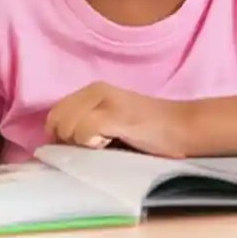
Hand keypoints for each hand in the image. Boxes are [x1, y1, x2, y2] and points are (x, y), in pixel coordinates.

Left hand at [46, 82, 191, 157]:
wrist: (183, 127)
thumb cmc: (147, 131)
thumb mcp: (108, 121)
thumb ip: (84, 124)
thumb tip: (56, 143)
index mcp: (90, 91)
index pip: (53, 114)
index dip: (59, 135)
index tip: (79, 147)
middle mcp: (94, 90)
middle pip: (56, 120)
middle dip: (68, 140)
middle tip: (94, 146)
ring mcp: (105, 101)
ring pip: (67, 126)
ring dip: (81, 143)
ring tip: (105, 143)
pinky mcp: (116, 115)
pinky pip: (84, 131)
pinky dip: (91, 143)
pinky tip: (109, 143)